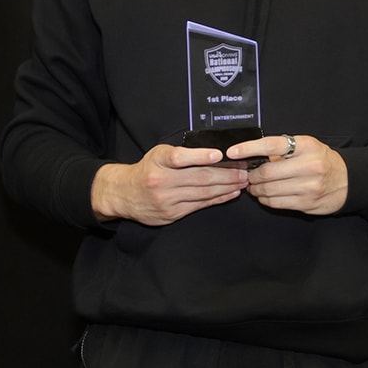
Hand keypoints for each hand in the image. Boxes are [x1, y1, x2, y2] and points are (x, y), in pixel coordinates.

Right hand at [91, 144, 248, 225]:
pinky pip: (199, 205)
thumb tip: (215, 155)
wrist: (124, 194)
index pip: (180, 157)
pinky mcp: (171, 213)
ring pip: (202, 193)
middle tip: (244, 172)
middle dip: (226, 175)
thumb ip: (181, 154)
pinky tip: (229, 194)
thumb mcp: (158, 155)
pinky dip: (217, 199)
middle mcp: (161, 180)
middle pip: (199, 177)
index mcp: (158, 160)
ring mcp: (166, 199)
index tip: (218, 155)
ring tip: (242, 182)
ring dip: (226, 187)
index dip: (200, 156)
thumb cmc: (147, 170)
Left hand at [228, 134, 348, 214]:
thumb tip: (252, 155)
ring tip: (254, 186)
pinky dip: (265, 199)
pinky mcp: (307, 203)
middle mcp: (309, 166)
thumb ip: (283, 149)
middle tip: (248, 175)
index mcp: (307, 146)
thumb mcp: (306, 147)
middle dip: (252, 175)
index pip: (272, 145)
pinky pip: (276, 203)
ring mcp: (309, 186)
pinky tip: (264, 195)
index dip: (248, 148)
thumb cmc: (321, 160)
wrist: (348, 181)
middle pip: (267, 172)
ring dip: (256, 189)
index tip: (232, 152)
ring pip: (269, 190)